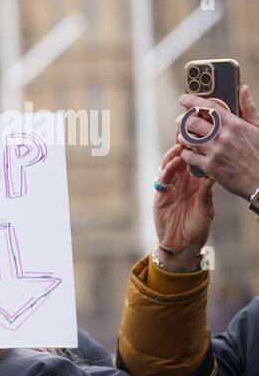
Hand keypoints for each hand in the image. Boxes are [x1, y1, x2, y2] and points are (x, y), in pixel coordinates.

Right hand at [153, 141, 214, 268]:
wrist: (182, 245)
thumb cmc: (197, 228)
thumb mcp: (207, 207)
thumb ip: (207, 190)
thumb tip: (214, 173)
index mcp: (195, 183)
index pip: (196, 160)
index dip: (198, 148)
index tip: (204, 134)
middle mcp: (182, 182)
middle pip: (181, 158)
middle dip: (184, 144)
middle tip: (188, 129)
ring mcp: (170, 187)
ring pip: (171, 165)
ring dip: (175, 153)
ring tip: (181, 141)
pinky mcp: (160, 195)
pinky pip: (164, 178)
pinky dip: (168, 168)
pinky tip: (175, 161)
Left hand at [176, 87, 258, 202]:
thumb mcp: (258, 128)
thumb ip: (248, 108)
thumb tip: (242, 89)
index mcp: (235, 124)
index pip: (209, 107)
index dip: (192, 101)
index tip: (183, 99)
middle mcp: (223, 136)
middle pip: (192, 122)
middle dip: (183, 120)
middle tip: (180, 120)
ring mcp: (215, 151)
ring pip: (187, 138)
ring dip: (182, 136)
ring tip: (183, 136)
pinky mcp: (209, 166)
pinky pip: (188, 156)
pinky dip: (185, 152)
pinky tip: (188, 152)